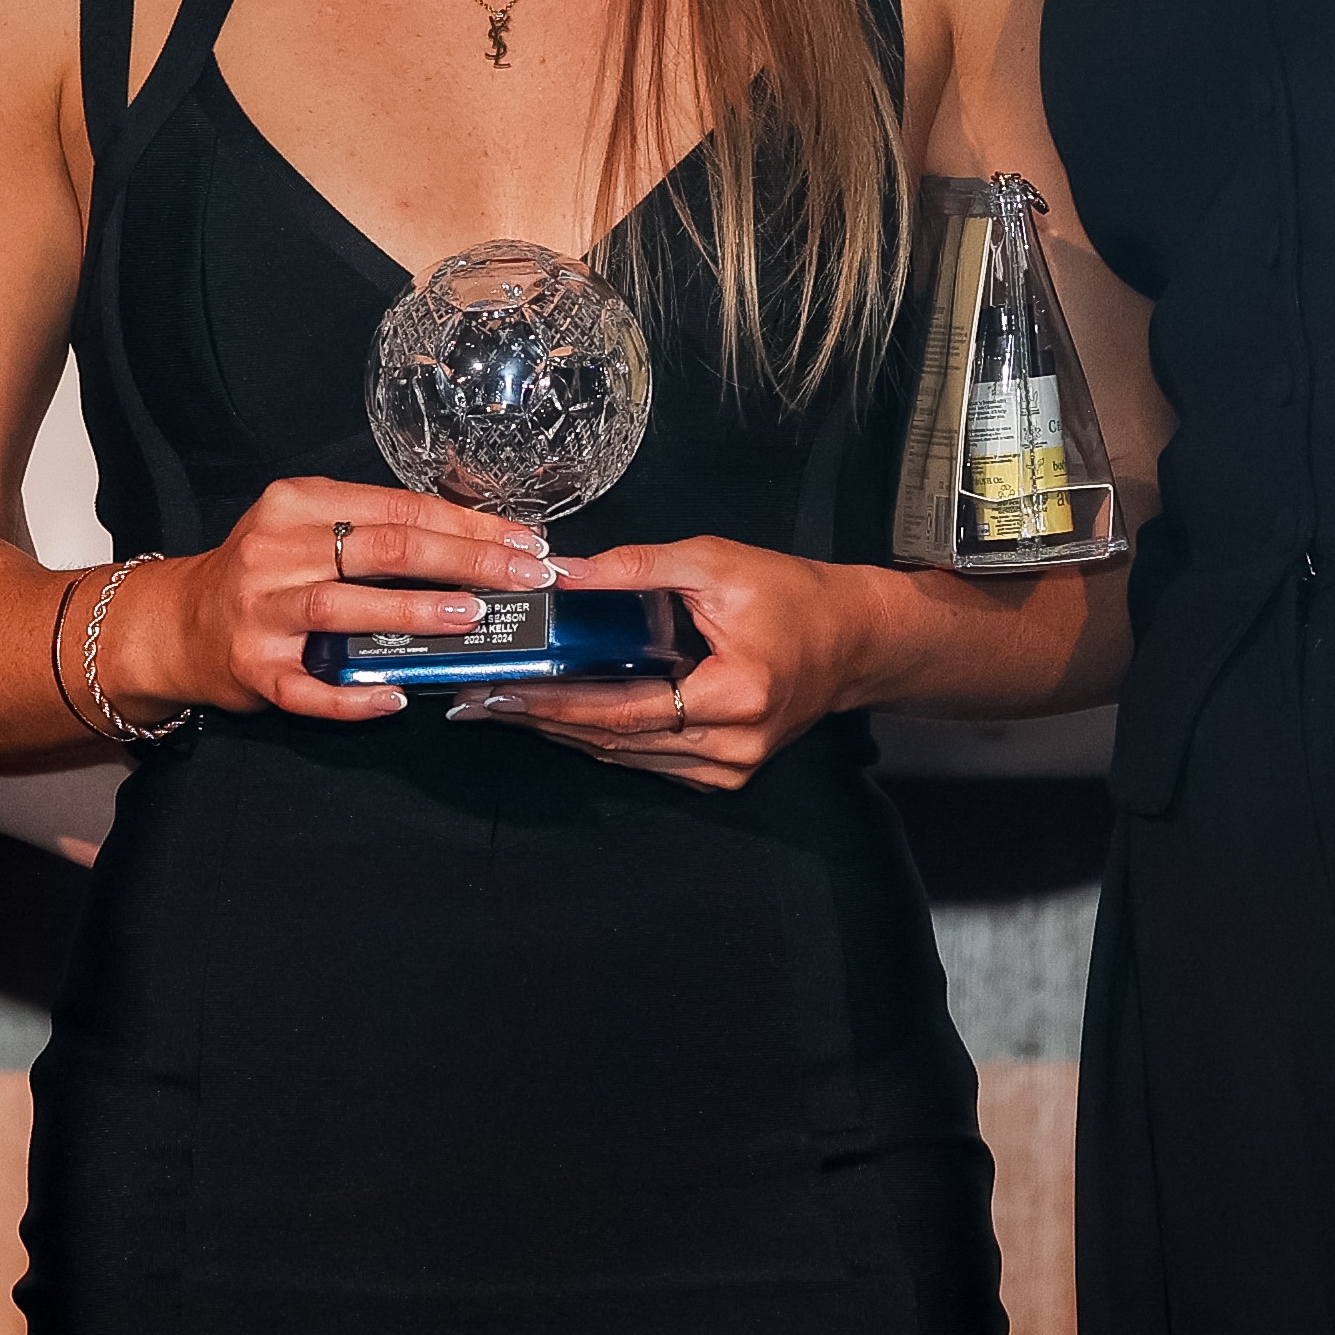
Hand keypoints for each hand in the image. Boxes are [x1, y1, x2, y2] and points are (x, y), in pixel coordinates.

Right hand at [120, 474, 548, 729]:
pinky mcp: (252, 670)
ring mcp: (261, 613)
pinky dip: (354, 697)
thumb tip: (476, 543)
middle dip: (465, 560)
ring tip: (470, 617)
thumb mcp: (309, 530)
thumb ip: (375, 531)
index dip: (470, 525)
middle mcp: (275, 551)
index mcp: (297, 505)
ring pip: (344, 607)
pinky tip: (396, 700)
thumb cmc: (265, 575)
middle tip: (525, 577)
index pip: (399, 509)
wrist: (180, 625)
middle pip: (383, 549)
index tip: (527, 544)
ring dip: (412, 612)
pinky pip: (309, 689)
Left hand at [473, 537, 860, 788]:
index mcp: (732, 696)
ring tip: (504, 709)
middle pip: (615, 741)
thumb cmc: (792, 596)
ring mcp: (728, 768)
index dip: (554, 704)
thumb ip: (636, 568)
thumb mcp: (714, 563)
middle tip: (480, 701)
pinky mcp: (724, 772)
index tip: (500, 691)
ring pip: (626, 756)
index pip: (622, 710)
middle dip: (542, 721)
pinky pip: (648, 758)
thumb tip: (563, 573)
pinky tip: (558, 718)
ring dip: (564, 733)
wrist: (855, 639)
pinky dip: (603, 737)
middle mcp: (730, 747)